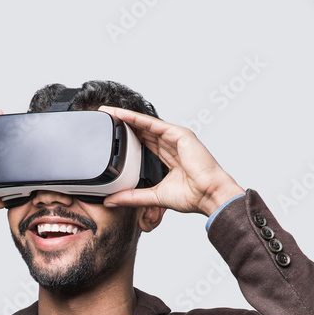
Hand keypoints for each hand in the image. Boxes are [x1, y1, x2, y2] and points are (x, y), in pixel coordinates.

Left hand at [97, 105, 244, 216]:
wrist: (209, 196)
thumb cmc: (191, 196)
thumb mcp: (153, 197)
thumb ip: (131, 197)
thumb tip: (111, 201)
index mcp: (167, 158)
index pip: (143, 144)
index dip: (126, 138)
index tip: (109, 136)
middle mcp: (171, 145)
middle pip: (142, 131)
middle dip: (123, 124)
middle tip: (104, 118)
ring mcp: (175, 138)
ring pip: (145, 125)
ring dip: (126, 117)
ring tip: (108, 113)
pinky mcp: (180, 135)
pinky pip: (154, 124)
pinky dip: (137, 119)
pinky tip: (123, 115)